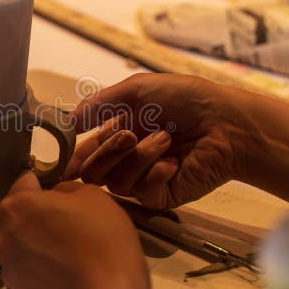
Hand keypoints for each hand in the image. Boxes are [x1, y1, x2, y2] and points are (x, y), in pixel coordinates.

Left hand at [0, 172, 161, 288]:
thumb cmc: (101, 236)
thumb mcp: (92, 195)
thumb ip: (65, 190)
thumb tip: (56, 197)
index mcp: (16, 206)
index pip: (23, 184)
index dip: (42, 187)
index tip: (58, 195)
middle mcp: (3, 238)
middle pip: (18, 220)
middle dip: (36, 220)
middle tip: (67, 227)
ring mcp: (9, 271)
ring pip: (21, 250)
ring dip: (37, 249)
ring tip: (67, 258)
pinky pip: (30, 277)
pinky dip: (42, 275)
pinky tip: (66, 278)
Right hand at [65, 73, 253, 208]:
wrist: (227, 123)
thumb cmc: (187, 100)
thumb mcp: (137, 90)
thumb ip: (98, 104)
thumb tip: (67, 119)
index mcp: (119, 135)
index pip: (85, 154)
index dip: (71, 159)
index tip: (62, 163)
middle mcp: (128, 160)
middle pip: (93, 172)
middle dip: (108, 151)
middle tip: (131, 134)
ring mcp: (144, 180)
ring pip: (116, 183)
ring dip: (140, 157)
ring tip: (166, 141)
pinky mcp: (162, 197)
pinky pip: (141, 193)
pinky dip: (156, 173)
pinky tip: (175, 162)